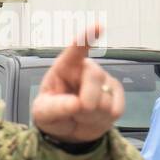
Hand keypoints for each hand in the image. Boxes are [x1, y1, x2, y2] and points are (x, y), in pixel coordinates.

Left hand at [31, 23, 124, 142]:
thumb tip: (77, 104)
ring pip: (105, 99)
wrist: (66, 132)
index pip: (75, 51)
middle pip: (95, 76)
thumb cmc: (52, 114)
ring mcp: (104, 81)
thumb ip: (57, 108)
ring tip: (80, 115)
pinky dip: (102, 120)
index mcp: (65, 68)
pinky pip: (115, 109)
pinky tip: (93, 118)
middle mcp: (86, 70)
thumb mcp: (43, 113)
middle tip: (74, 111)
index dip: (86, 38)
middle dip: (86, 100)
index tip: (97, 27)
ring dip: (91, 115)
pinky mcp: (116, 95)